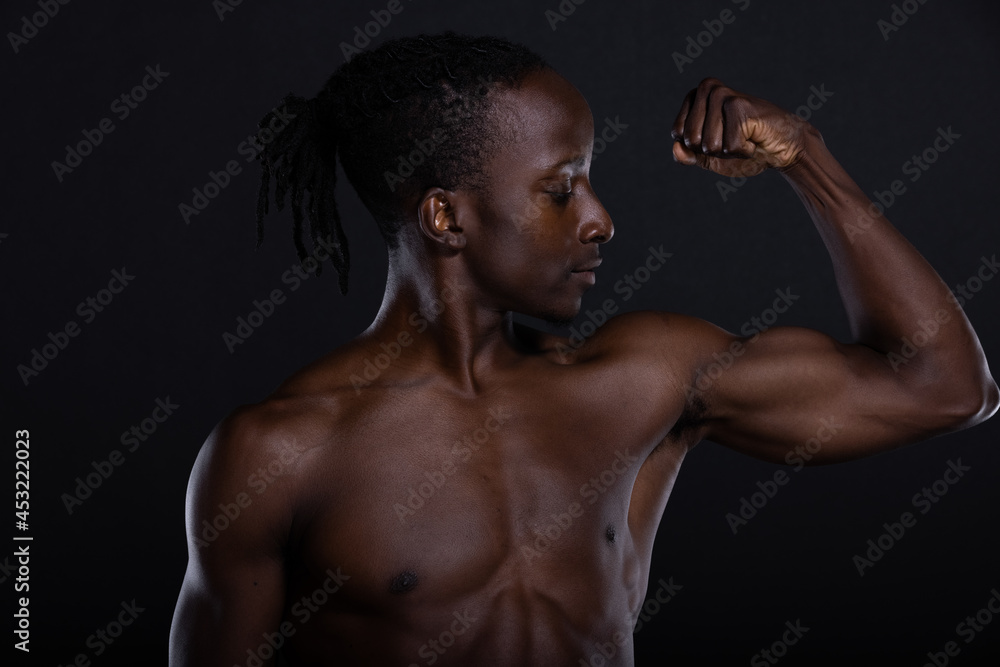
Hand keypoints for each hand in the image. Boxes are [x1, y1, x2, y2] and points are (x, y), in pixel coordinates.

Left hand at [671, 78, 809, 177]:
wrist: (782, 148)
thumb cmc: (746, 148)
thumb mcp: (709, 157)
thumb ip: (688, 155)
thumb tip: (675, 147)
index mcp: (696, 96)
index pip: (677, 134)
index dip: (698, 147)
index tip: (720, 138)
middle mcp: (708, 89)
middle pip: (691, 139)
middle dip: (713, 150)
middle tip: (734, 138)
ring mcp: (724, 95)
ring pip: (708, 145)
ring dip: (728, 151)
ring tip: (745, 137)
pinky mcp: (740, 106)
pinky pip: (728, 147)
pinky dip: (743, 151)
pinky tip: (755, 138)